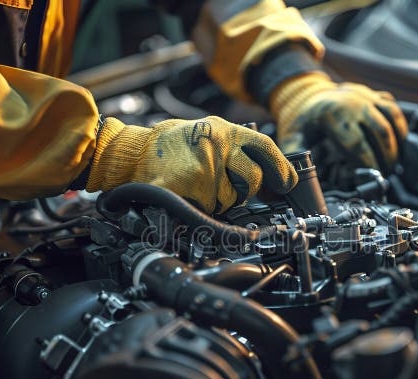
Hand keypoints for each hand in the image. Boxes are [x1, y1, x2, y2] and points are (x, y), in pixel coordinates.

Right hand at [87, 116, 297, 213]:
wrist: (132, 153)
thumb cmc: (171, 147)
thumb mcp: (206, 133)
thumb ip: (236, 147)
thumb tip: (270, 173)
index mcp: (225, 130)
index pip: (265, 148)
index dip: (280, 168)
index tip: (286, 183)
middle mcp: (218, 144)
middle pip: (253, 180)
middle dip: (245, 191)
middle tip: (227, 187)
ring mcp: (204, 166)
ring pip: (230, 199)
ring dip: (218, 201)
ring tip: (197, 185)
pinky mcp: (189, 186)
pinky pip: (209, 208)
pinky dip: (200, 208)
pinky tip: (187, 195)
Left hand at [271, 72, 407, 172]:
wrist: (310, 92)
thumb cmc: (304, 121)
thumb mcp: (293, 136)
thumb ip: (295, 156)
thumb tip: (294, 177)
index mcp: (333, 115)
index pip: (357, 143)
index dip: (368, 162)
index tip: (373, 176)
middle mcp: (353, 102)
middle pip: (380, 132)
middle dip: (387, 156)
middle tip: (386, 174)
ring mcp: (366, 96)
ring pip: (392, 118)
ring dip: (397, 142)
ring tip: (394, 163)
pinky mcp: (375, 94)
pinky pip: (394, 109)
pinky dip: (400, 127)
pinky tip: (399, 145)